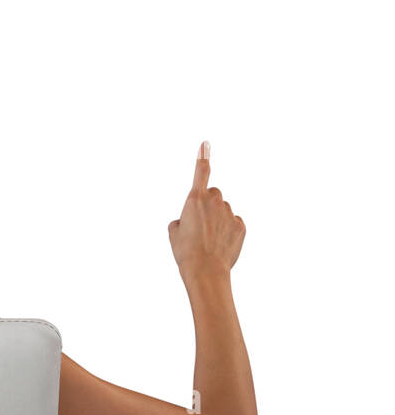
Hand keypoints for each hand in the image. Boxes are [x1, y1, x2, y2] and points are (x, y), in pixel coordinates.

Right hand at [168, 141, 245, 282]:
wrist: (206, 271)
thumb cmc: (185, 252)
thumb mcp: (173, 233)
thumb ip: (181, 218)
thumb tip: (188, 219)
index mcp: (194, 199)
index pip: (200, 172)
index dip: (203, 156)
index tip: (206, 143)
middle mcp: (214, 202)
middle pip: (213, 194)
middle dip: (207, 204)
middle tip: (199, 225)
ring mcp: (229, 213)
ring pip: (223, 210)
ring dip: (217, 219)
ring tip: (208, 240)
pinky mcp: (240, 225)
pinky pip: (233, 222)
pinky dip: (227, 230)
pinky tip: (219, 244)